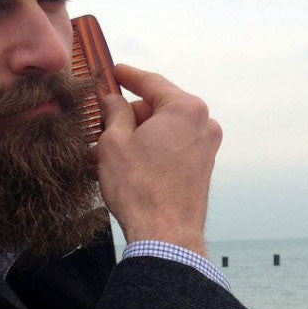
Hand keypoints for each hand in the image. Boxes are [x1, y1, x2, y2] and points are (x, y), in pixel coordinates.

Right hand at [94, 64, 222, 257]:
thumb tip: (113, 101)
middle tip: (101, 123)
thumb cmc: (140, 188)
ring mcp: (206, 147)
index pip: (151, 82)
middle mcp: (203, 123)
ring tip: (106, 150)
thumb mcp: (114, 142)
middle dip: (130, 114)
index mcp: (185, 109)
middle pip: (158, 107)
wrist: (166, 237)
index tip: (114, 71)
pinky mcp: (203, 168)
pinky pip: (172, 147)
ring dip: (137, 135)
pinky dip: (151, 149)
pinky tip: (126, 163)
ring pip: (164, 129)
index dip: (128, 75)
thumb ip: (114, 113)